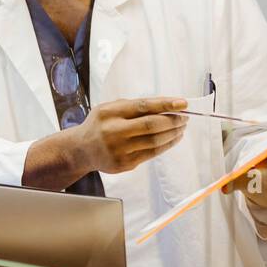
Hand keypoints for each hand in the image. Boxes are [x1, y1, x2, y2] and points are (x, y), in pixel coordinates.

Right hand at [71, 97, 188, 174]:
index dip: (166, 104)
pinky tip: (173, 138)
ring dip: (173, 133)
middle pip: (152, 125)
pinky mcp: (125, 163)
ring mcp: (119, 150)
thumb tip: (167, 106)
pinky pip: (152, 153)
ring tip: (181, 127)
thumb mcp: (109, 109)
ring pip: (155, 141)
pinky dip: (167, 145)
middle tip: (185, 116)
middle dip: (173, 120)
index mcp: (109, 112)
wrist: (81, 150)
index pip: (143, 106)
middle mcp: (113, 131)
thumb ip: (133, 106)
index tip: (183, 103)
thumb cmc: (100, 125)